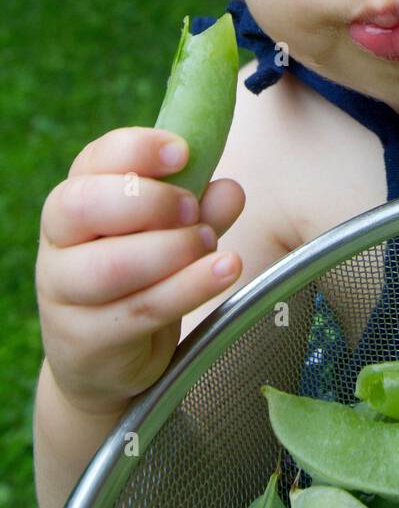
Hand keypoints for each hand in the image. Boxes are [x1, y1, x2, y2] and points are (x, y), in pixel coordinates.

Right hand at [36, 126, 244, 414]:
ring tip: (210, 242)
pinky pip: (140, 309)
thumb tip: (230, 190)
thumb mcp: (171, 232)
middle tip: (192, 210)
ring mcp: (63, 291)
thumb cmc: (142, 274)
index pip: (96, 158)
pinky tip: (224, 270)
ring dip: (172, 249)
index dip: (139, 149)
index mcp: (77, 194)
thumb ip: (199, 207)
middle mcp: (60, 239)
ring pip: (111, 265)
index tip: (183, 152)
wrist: (107, 357)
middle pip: (84, 206)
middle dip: (150, 202)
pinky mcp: (84, 338)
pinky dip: (189, 287)